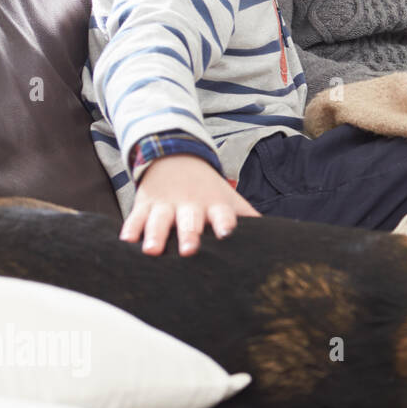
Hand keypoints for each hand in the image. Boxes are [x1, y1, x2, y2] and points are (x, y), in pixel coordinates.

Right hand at [121, 154, 258, 256]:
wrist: (176, 156)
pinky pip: (136, 217)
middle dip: (189, 233)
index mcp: (214, 205)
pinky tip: (126, 241)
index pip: (222, 214)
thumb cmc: (209, 190)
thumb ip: (249, 218)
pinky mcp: (144, 204)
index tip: (227, 233)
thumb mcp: (229, 200)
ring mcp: (165, 204)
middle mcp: (190, 205)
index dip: (225, 223)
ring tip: (152, 251)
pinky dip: (131, 228)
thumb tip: (279, 239)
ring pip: (159, 220)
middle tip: (189, 249)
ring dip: (155, 234)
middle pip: (189, 220)